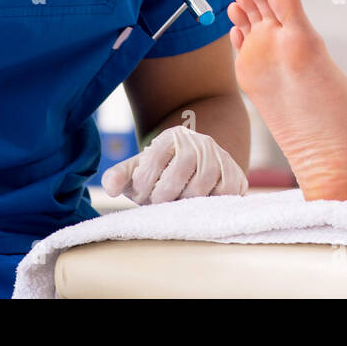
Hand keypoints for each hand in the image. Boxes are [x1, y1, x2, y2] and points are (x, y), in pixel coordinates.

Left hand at [101, 125, 248, 204]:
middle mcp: (199, 142)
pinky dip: (209, 204)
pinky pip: (225, 193)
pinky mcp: (236, 175)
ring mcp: (220, 157)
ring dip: (185, 201)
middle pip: (181, 169)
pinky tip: (197, 208)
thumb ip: (119, 176)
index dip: (145, 182)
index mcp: (172, 137)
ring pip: (203, 184)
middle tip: (158, 204)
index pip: (156, 157)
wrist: (195, 170)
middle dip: (164, 193)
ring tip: (176, 206)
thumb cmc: (161, 174)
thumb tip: (111, 188)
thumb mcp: (139, 170)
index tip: (141, 194)